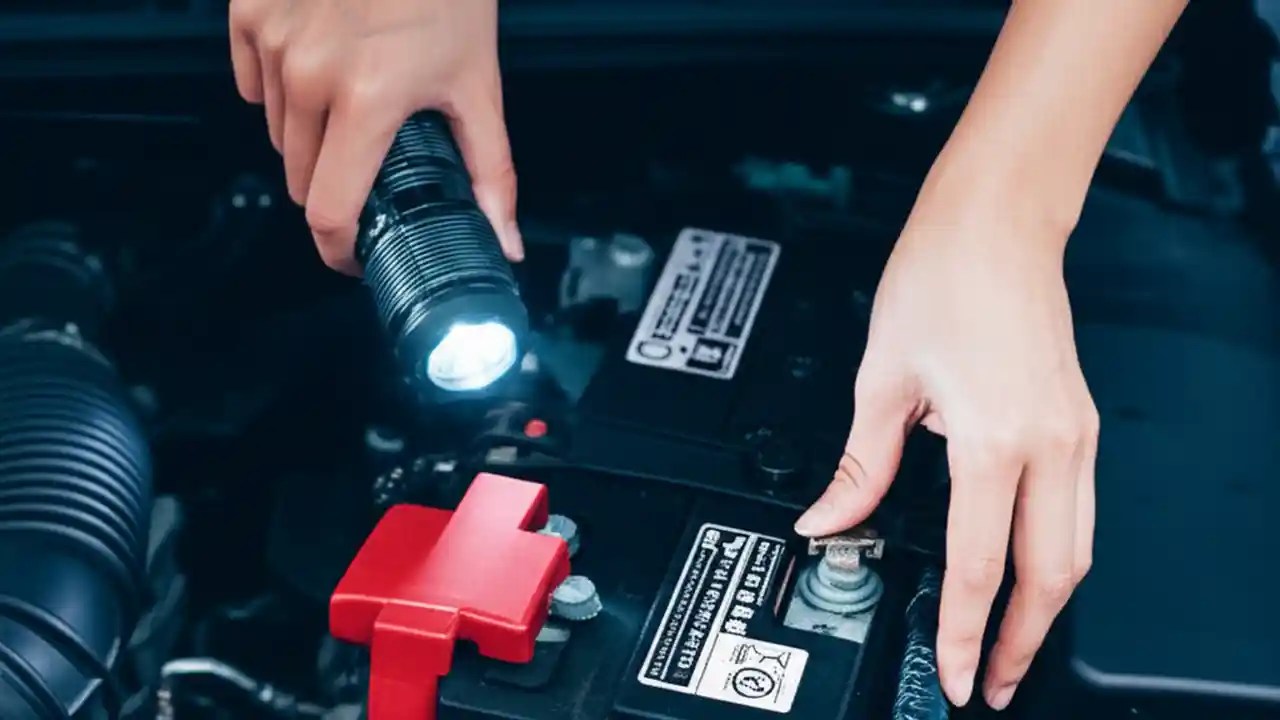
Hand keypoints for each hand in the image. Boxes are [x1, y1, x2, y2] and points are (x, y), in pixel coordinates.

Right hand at [228, 0, 521, 273]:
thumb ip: (490, 171)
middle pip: (300, 178)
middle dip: (333, 188)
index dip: (339, 249)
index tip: (354, 256)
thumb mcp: (478, 85)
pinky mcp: (248, 12)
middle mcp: (309, 74)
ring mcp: (272, 40)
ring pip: (276, 133)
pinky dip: (281, 91)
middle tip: (370, 169)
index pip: (329, 211)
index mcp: (369, 100)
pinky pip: (250, 83)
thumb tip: (504, 239)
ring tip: (355, 103)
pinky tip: (320, 70)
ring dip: (310, 138)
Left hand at [795, 181, 1097, 710]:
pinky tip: (1030, 572)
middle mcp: (1051, 444)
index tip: (957, 674)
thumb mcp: (882, 381)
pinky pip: (1080, 513)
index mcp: (996, 439)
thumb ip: (859, 468)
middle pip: (1051, 576)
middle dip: (1022, 640)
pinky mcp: (1080, 423)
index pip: (982, 566)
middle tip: (993, 681)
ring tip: (1011, 644)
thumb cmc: (941, 279)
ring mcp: (1076, 434)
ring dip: (1047, 606)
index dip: (967, 633)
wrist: (994, 223)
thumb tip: (826, 521)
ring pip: (1078, 551)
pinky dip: (1057, 558)